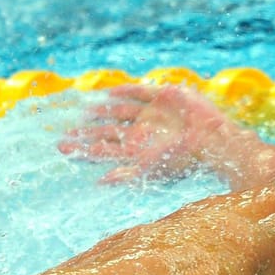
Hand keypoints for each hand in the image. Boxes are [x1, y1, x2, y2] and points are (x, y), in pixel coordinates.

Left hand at [58, 84, 227, 182]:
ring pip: (119, 112)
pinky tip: (108, 92)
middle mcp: (141, 134)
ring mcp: (151, 115)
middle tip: (63, 136)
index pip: (103, 151)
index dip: (83, 149)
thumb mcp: (151, 172)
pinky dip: (124, 91)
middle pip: (106, 132)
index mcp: (136, 153)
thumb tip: (99, 183)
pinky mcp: (164, 98)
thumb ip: (125, 176)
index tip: (62, 149)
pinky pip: (139, 93)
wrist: (212, 141)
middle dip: (86, 134)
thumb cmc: (182, 162)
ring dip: (101, 112)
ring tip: (84, 112)